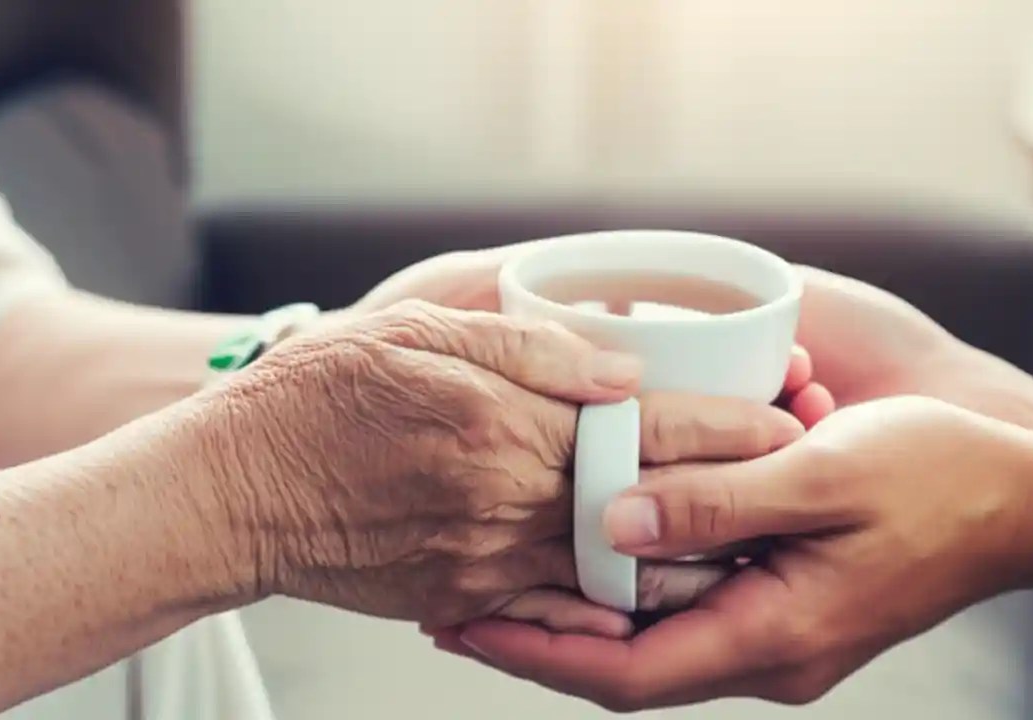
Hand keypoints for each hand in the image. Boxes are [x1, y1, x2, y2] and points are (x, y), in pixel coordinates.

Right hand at [201, 300, 803, 632]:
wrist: (235, 490)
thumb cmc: (321, 391)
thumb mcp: (422, 331)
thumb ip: (533, 349)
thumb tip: (627, 366)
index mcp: (507, 426)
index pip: (646, 427)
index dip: (726, 422)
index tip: (785, 416)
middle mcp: (508, 504)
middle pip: (650, 503)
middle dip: (733, 491)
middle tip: (797, 476)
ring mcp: (487, 562)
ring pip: (618, 567)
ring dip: (693, 555)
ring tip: (755, 539)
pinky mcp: (463, 599)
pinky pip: (556, 611)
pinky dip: (614, 604)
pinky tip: (658, 595)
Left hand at [444, 396, 1032, 709]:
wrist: (1027, 497)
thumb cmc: (937, 478)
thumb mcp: (821, 475)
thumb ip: (717, 498)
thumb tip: (612, 515)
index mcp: (774, 635)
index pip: (622, 671)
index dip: (533, 653)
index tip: (456, 625)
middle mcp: (770, 650)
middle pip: (627, 658)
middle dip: (541, 633)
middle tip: (458, 595)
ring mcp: (783, 631)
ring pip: (658, 630)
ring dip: (586, 603)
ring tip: (509, 567)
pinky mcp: (794, 602)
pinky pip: (696, 601)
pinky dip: (642, 576)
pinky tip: (606, 537)